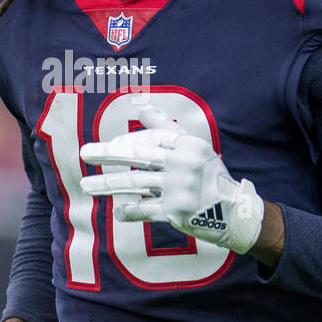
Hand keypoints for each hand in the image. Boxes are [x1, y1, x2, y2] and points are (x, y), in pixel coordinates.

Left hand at [78, 103, 264, 253]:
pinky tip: (117, 212)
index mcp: (189, 146)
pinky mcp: (176, 211)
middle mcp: (184, 165)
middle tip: (85, 153)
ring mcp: (180, 189)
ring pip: (136, 183)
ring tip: (86, 185)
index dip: (128, 141)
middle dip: (108, 154)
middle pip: (139, 157)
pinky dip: (129, 211)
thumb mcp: (195, 148)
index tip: (111, 145)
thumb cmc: (210, 177)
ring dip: (108, 184)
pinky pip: (145, 210)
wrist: (236, 213)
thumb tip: (143, 108)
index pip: (151, 139)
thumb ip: (167, 129)